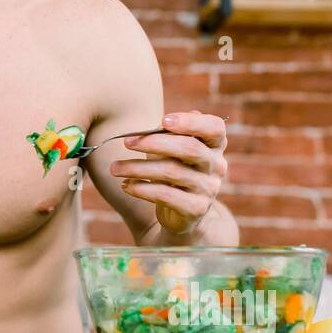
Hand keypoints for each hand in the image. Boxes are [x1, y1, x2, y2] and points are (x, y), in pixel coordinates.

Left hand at [109, 111, 227, 235]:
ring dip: (138, 167)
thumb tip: (154, 128)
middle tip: (127, 142)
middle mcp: (216, 166)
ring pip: (172, 172)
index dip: (190, 122)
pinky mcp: (196, 208)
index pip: (214, 128)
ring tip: (114, 168)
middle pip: (189, 148)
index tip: (163, 120)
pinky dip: (141, 188)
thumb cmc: (173, 170)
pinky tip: (125, 185)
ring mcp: (208, 188)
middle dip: (154, 143)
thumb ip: (166, 135)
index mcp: (214, 145)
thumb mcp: (171, 150)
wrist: (181, 212)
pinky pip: (165, 195)